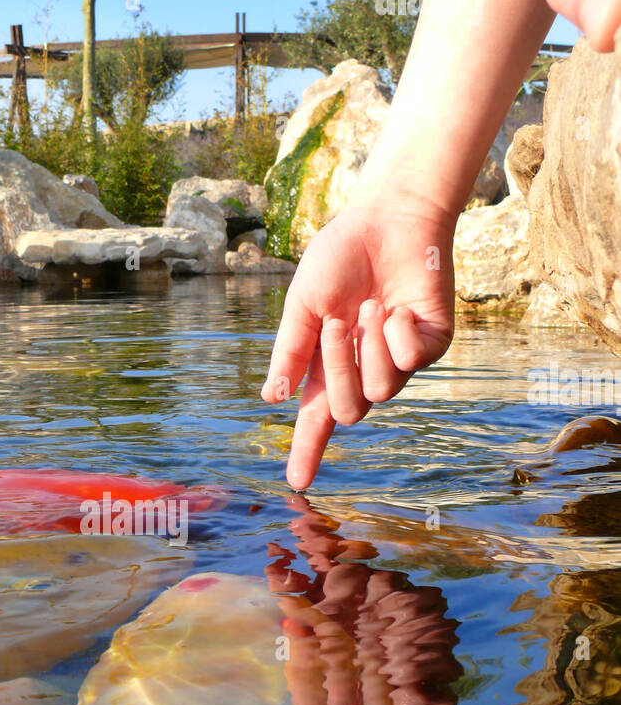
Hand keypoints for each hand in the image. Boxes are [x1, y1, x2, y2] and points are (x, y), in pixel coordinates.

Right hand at [261, 199, 456, 489]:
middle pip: (347, 412)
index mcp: (329, 365)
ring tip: (370, 306)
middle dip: (337, 369)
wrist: (389, 219)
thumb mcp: (303, 305)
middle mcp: (364, 370)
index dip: (306, 452)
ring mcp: (400, 362)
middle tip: (336, 324)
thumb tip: (274, 399)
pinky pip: (410, 363)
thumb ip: (291, 351)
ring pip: (381, 392)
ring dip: (367, 348)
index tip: (297, 485)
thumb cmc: (342, 256)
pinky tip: (397, 308)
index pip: (316, 420)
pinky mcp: (431, 346)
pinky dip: (396, 334)